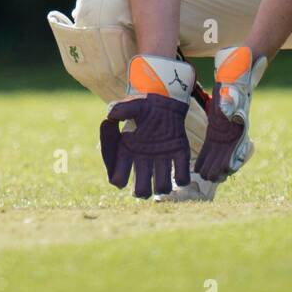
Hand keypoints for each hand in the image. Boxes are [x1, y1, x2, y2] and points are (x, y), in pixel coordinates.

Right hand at [99, 55, 194, 197]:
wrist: (164, 100)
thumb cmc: (144, 104)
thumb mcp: (130, 106)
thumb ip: (119, 110)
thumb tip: (110, 118)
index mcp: (127, 151)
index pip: (117, 177)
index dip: (118, 178)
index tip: (120, 171)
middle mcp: (143, 160)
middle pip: (141, 191)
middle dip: (141, 191)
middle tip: (143, 186)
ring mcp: (162, 159)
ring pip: (162, 188)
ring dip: (162, 187)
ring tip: (162, 180)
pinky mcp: (179, 155)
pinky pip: (181, 176)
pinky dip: (182, 179)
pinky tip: (179, 172)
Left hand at [195, 46, 266, 181]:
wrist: (234, 79)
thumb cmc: (234, 85)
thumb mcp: (232, 91)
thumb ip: (229, 101)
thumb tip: (225, 109)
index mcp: (239, 126)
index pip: (236, 149)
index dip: (231, 160)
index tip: (225, 170)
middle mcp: (233, 134)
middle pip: (227, 156)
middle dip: (220, 168)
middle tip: (210, 177)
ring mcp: (225, 135)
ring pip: (219, 156)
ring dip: (212, 166)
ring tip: (203, 175)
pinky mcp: (216, 133)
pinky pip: (211, 149)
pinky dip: (206, 158)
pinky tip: (198, 167)